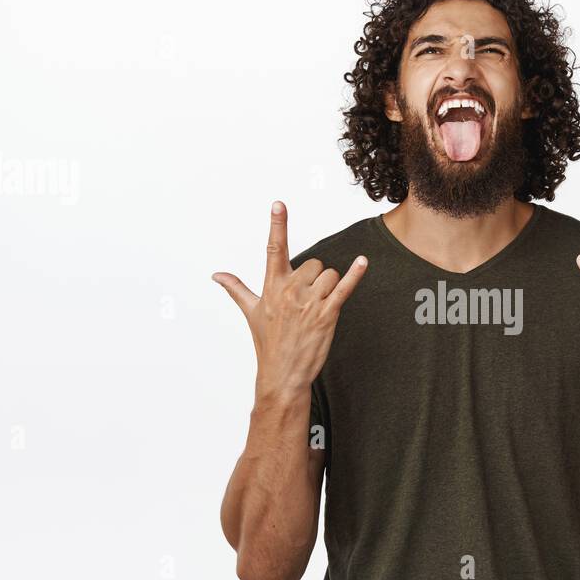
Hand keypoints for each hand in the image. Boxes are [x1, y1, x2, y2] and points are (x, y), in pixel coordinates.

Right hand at [213, 201, 367, 394]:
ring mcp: (309, 302)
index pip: (274, 249)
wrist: (283, 374)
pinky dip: (355, 274)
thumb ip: (236, 289)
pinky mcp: (327, 314)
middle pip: (314, 264)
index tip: (279, 204)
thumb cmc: (268, 343)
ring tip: (317, 309)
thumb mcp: (251, 312)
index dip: (277, 225)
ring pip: (329, 275)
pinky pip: (344, 287)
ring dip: (329, 288)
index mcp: (271, 286)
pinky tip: (362, 262)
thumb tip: (217, 275)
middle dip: (315, 278)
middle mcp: (290, 290)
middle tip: (306, 303)